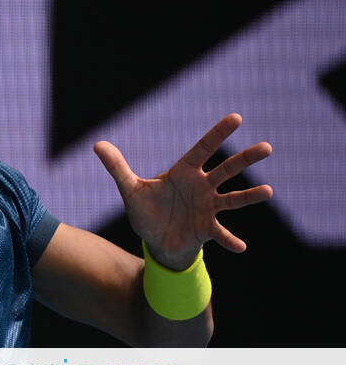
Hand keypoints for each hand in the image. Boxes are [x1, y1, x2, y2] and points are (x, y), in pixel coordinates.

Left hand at [94, 113, 273, 269]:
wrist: (156, 240)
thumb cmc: (147, 211)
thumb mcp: (131, 190)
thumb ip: (117, 168)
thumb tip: (97, 144)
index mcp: (185, 173)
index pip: (203, 149)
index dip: (217, 134)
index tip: (236, 118)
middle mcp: (202, 187)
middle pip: (227, 169)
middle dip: (245, 159)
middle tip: (266, 147)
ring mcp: (208, 207)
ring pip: (233, 198)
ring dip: (250, 195)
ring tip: (268, 191)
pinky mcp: (207, 228)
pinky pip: (221, 233)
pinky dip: (230, 240)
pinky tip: (241, 247)